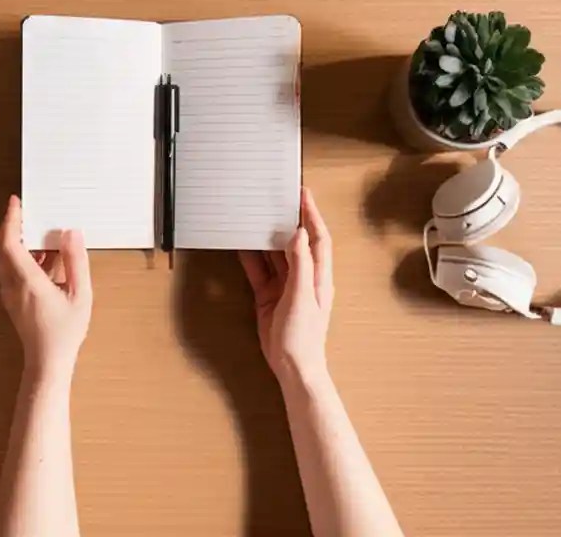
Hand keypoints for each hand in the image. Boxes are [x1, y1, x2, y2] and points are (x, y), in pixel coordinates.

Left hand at [0, 196, 92, 379]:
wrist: (47, 362)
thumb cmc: (65, 331)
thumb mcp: (80, 295)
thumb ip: (76, 261)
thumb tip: (71, 233)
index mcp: (27, 281)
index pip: (10, 243)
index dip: (10, 220)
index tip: (15, 203)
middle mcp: (12, 285)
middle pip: (2, 248)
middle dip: (10, 226)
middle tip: (24, 210)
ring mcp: (9, 294)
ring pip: (4, 259)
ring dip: (16, 241)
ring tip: (37, 232)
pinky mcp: (12, 300)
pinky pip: (10, 271)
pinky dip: (20, 257)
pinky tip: (41, 258)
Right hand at [239, 187, 333, 384]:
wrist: (293, 367)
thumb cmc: (304, 336)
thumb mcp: (302, 297)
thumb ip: (301, 265)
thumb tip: (298, 234)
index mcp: (319, 276)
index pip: (318, 238)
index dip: (312, 215)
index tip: (303, 194)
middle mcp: (304, 277)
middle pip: (296, 242)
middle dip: (288, 220)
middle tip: (276, 199)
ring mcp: (286, 287)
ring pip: (275, 255)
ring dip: (267, 238)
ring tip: (256, 216)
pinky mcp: (269, 297)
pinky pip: (259, 272)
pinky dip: (251, 259)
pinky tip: (241, 245)